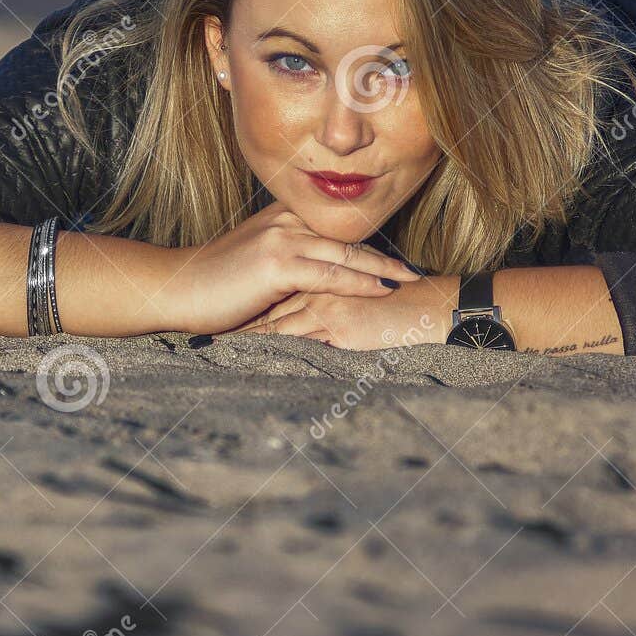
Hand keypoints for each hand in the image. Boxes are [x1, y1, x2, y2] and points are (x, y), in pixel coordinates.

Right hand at [165, 200, 421, 334]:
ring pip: (345, 253)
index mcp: (282, 217)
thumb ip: (285, 259)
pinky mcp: (277, 264)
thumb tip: (313, 275)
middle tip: (414, 269)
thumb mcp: (254, 262)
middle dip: (384, 254)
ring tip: (408, 279)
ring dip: (382, 268)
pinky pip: (329, 274)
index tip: (395, 256)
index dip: (367, 241)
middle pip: (347, 236)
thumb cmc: (212, 283)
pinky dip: (359, 283)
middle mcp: (285, 221)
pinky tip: (381, 290)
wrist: (176, 288)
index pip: (335, 226)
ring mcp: (282, 240)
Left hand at [223, 275, 455, 350]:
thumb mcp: (358, 304)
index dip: (246, 303)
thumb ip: (331, 306)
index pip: (275, 289)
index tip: (216, 315)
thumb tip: (307, 326)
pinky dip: (266, 349)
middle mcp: (318, 283)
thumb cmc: (402, 309)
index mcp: (321, 275)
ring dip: (242, 337)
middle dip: (234, 318)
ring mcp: (325, 300)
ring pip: (273, 320)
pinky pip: (293, 338)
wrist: (435, 308)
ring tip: (209, 350)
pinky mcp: (336, 322)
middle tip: (200, 333)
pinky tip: (244, 361)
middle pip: (265, 303)